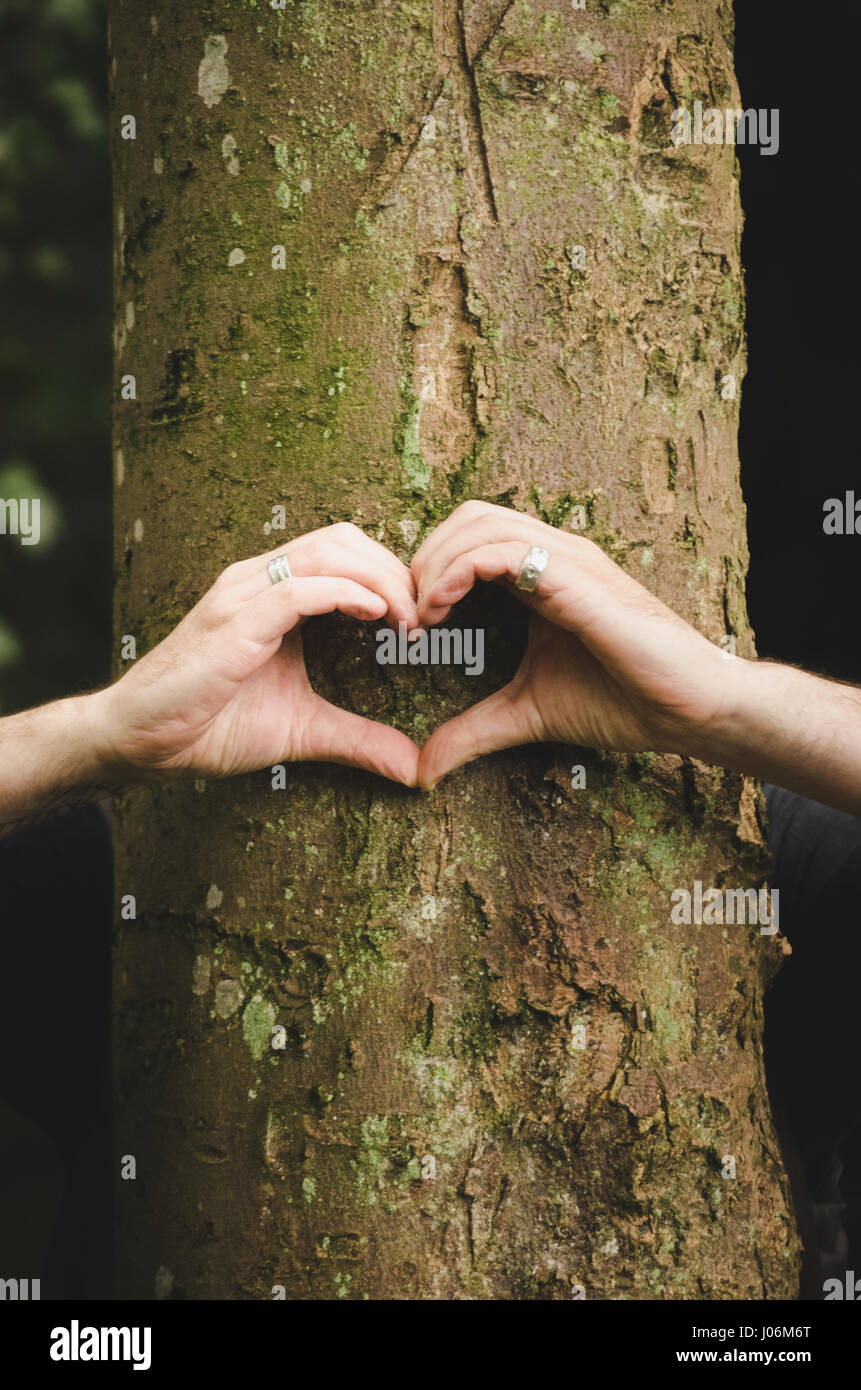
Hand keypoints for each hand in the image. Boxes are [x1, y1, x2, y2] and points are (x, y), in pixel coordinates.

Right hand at [95, 523, 420, 785]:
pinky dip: (346, 593)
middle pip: (343, 539)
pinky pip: (299, 588)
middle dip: (395, 570)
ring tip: (408, 619)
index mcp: (274, 593)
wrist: (143, 744)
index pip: (344, 552)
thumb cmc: (212, 726)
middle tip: (425, 618)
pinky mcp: (235, 619)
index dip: (390, 575)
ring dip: (380, 578)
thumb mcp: (304, 730)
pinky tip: (375, 616)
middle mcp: (258, 580)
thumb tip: (413, 767)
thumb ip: (359, 739)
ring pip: (328, 550)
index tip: (421, 620)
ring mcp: (243, 594)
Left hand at [411, 501, 731, 788]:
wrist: (690, 709)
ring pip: (479, 523)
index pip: (471, 537)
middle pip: (468, 516)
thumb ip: (473, 731)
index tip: (410, 624)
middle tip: (405, 613)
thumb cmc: (625, 701)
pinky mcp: (578, 576)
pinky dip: (457, 572)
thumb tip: (422, 770)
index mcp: (543, 574)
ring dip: (434, 563)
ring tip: (419, 615)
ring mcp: (569, 559)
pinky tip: (439, 612)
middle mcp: (555, 554)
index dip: (429, 568)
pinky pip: (502, 551)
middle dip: (424, 556)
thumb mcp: (527, 715)